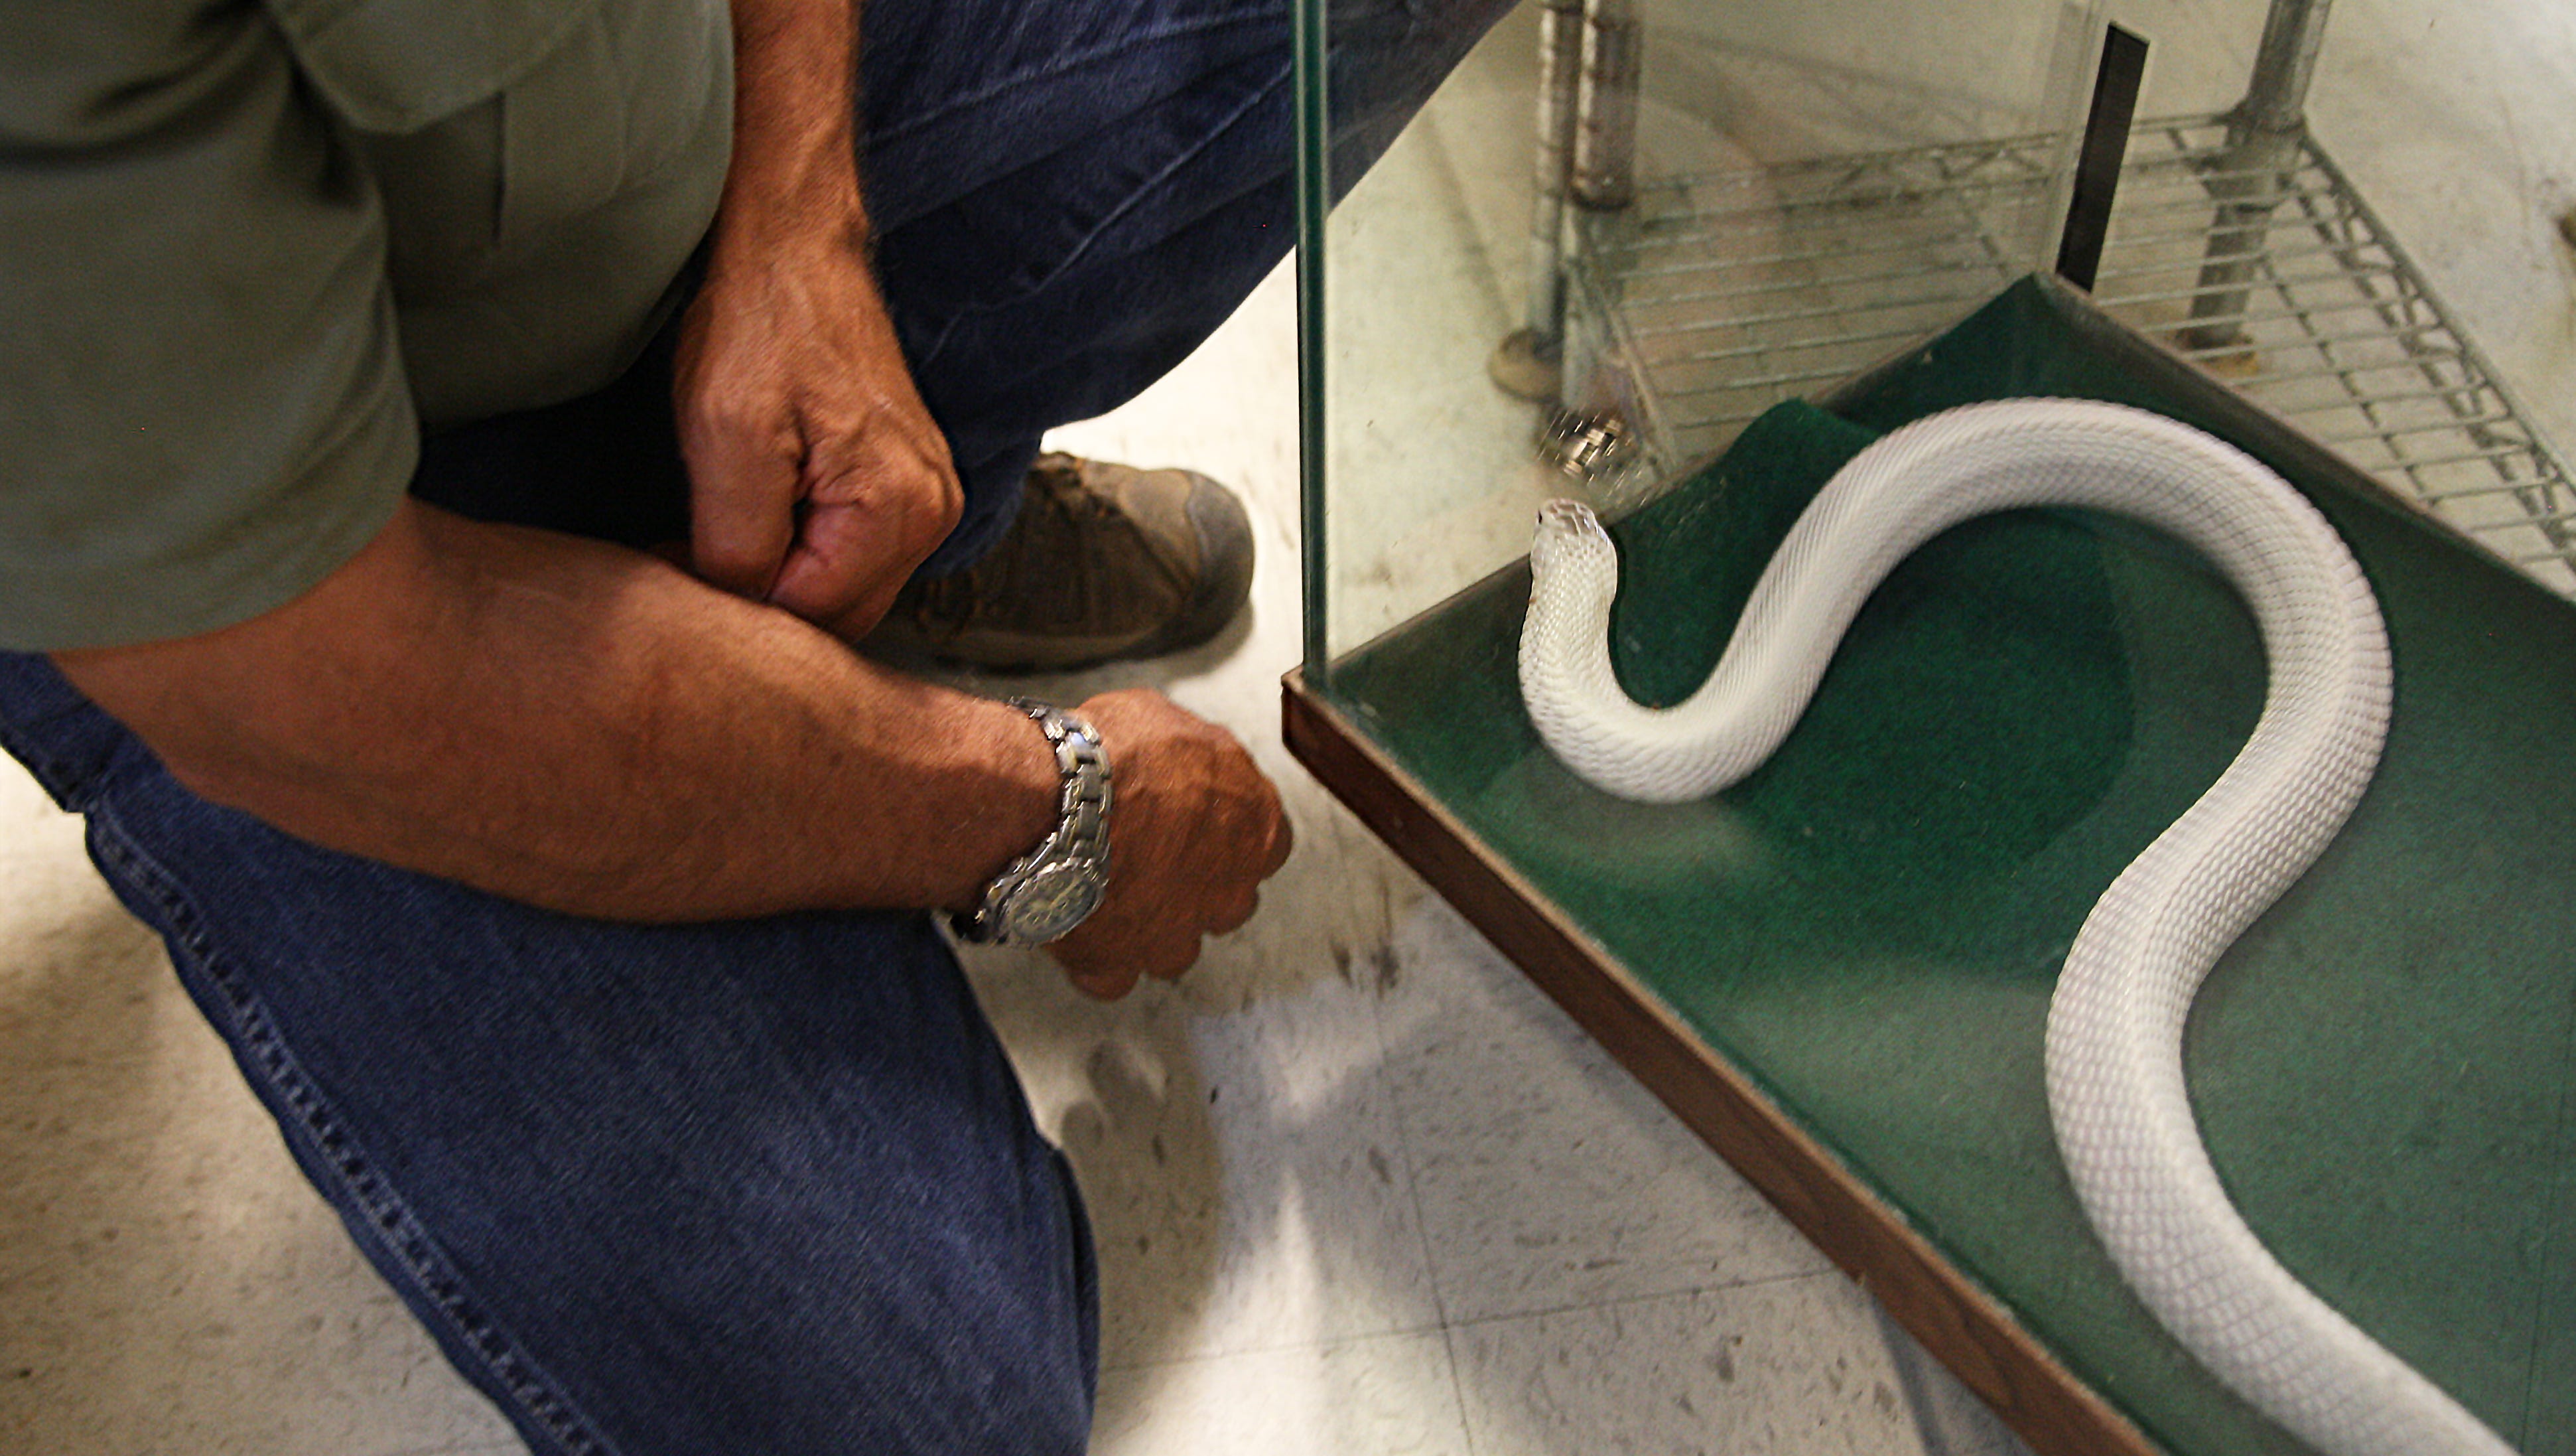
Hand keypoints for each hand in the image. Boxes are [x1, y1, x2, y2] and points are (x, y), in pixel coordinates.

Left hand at [672, 234, 961, 637]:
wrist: (794, 254)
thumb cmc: (761, 327)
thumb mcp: (726, 440)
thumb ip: (736, 546)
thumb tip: (736, 611)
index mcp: (897, 507)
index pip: (810, 613)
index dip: (734, 601)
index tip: (676, 554)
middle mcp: (932, 512)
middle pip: (839, 614)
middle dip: (765, 596)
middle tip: (693, 544)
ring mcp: (928, 499)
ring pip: (847, 591)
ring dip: (784, 576)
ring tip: (727, 519)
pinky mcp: (910, 485)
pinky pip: (857, 555)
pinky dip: (806, 552)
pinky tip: (764, 509)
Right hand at [1047, 690, 1294, 998]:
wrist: (1057, 804)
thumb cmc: (1115, 756)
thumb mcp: (1168, 721)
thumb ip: (1191, 756)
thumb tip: (1183, 756)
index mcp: (1257, 827)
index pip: (1266, 840)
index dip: (1229, 830)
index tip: (1199, 819)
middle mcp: (1229, 891)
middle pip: (1226, 899)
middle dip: (1195, 883)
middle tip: (1148, 852)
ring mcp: (1176, 936)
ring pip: (1175, 945)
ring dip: (1149, 924)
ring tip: (1107, 889)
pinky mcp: (1120, 964)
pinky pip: (1114, 974)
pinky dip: (1097, 955)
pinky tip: (1073, 922)